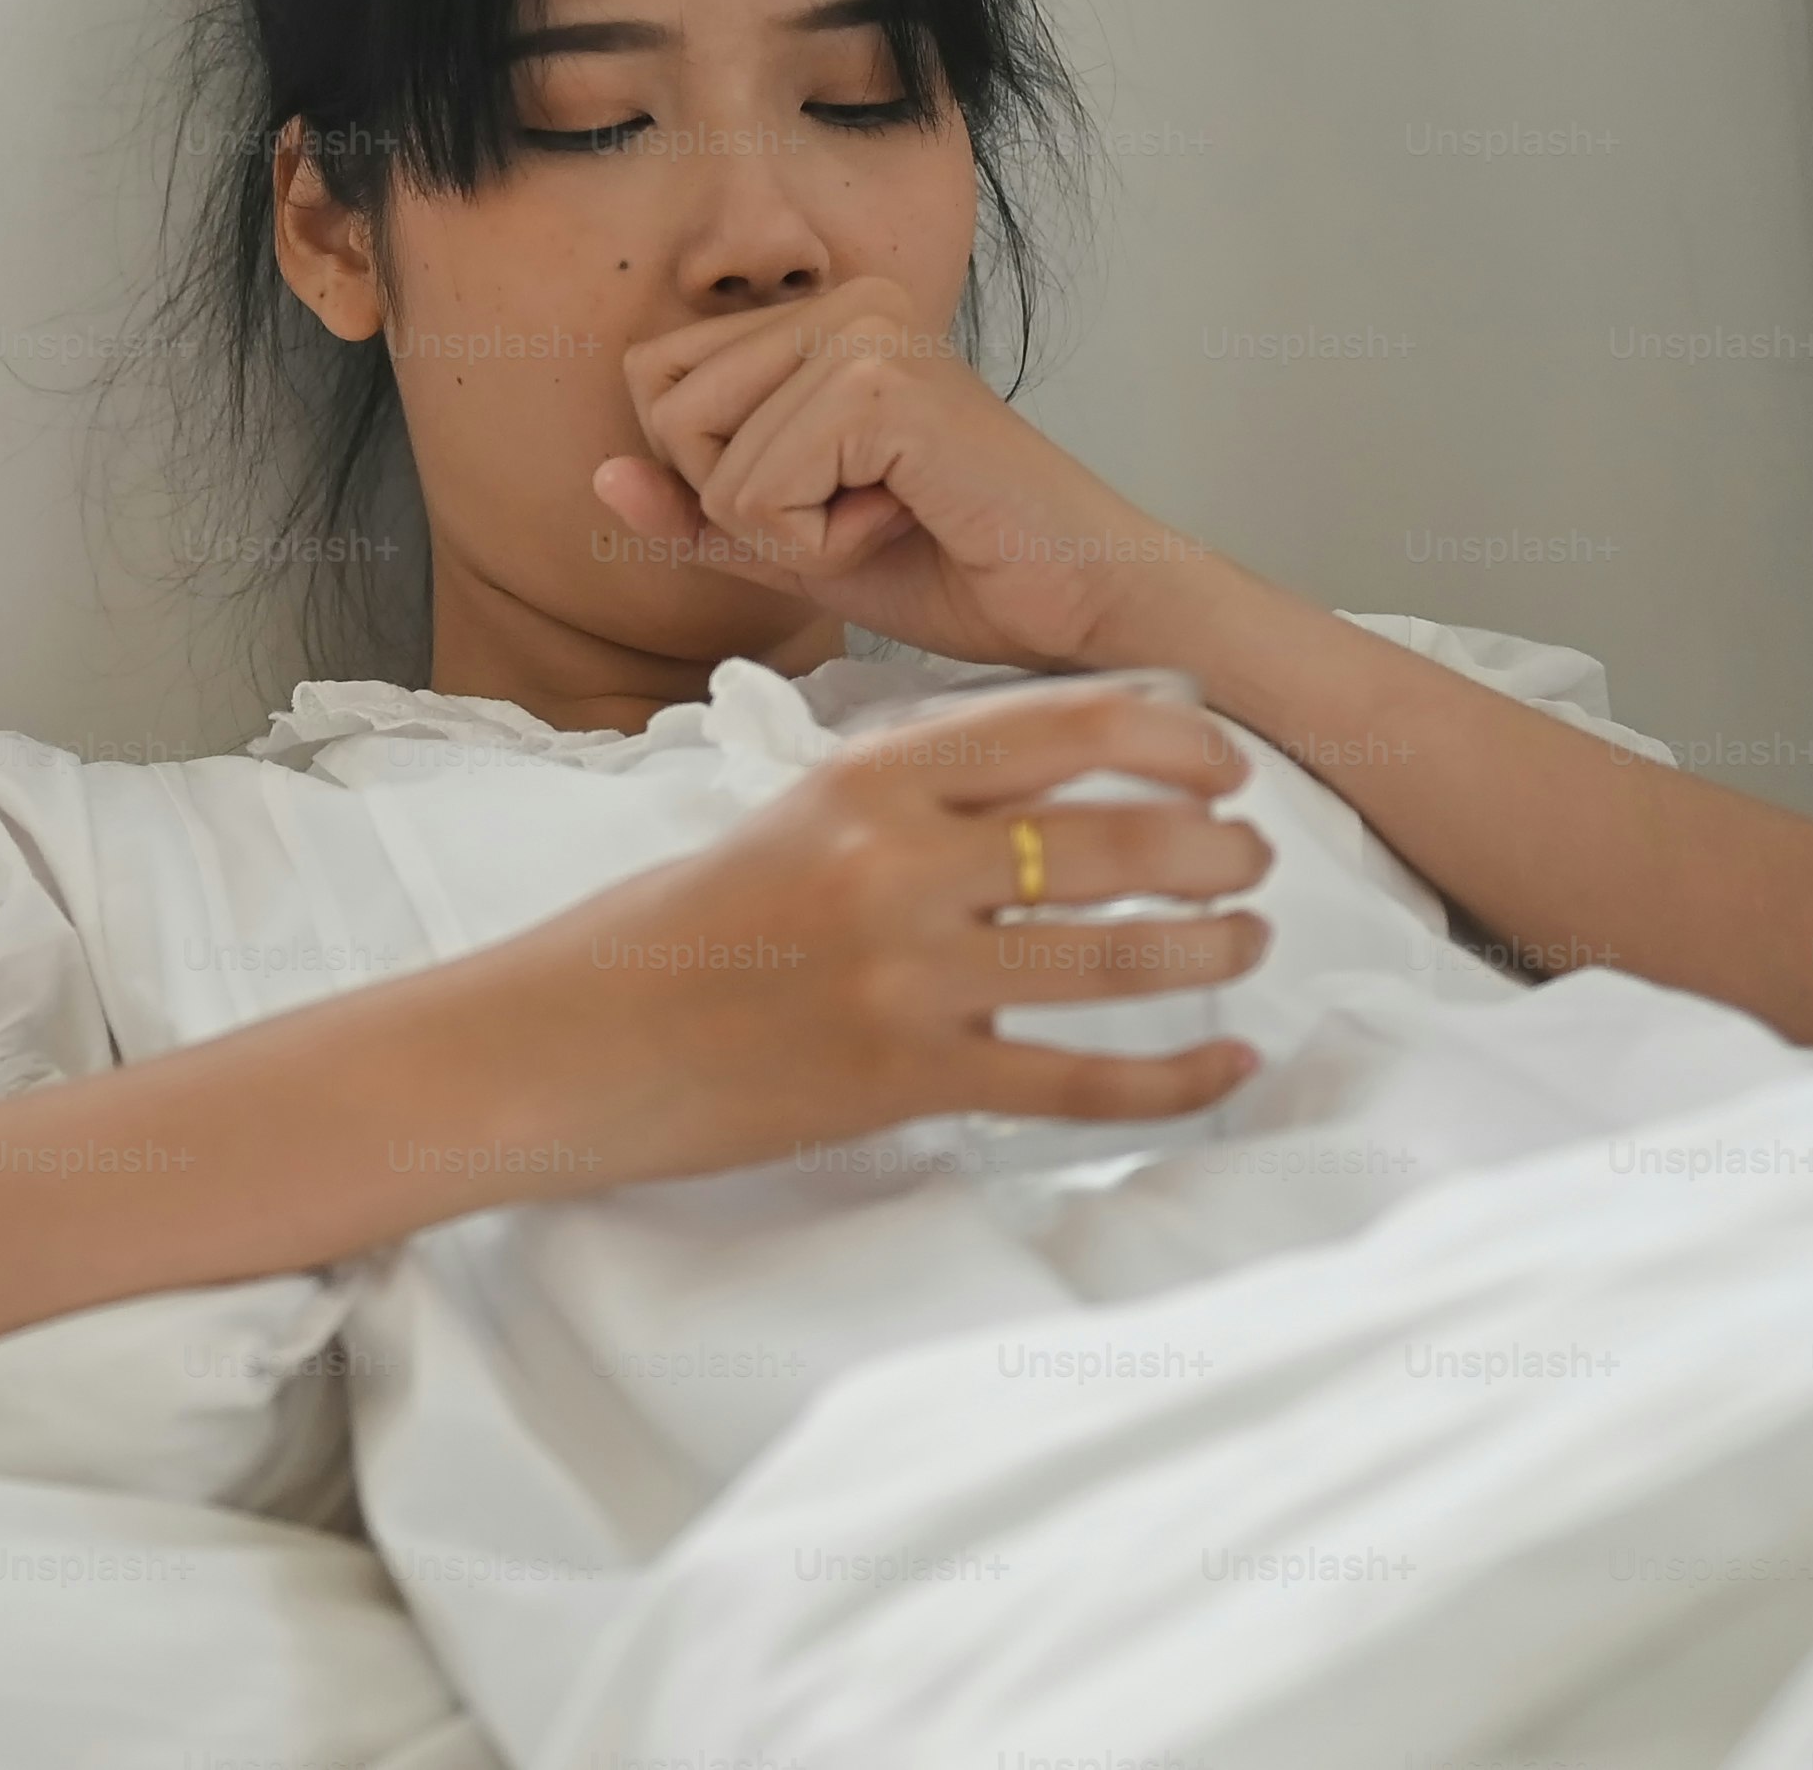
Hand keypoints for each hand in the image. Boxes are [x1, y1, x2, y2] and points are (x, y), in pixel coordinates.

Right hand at [494, 679, 1271, 1184]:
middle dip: (1217, 850)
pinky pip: (1077, 1082)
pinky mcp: (905, 1081)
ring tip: (1249, 943)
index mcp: (864, 783)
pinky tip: (1228, 1068)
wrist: (558, 1043)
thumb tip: (1037, 780)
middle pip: (1115, 841)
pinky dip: (1174, 1078)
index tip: (1225, 760)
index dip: (1174, 738)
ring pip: (1116, 958)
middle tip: (1253, 860)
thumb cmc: (663, 931)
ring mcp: (905, 978)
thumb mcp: (782, 821)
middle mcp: (895, 867)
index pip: (1062, 730)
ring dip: (1212, 951)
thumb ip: (900, 796)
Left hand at [589, 276, 1211, 674]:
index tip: (831, 495)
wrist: (1076, 607)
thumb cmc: (955, 568)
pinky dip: (818, 543)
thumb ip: (696, 511)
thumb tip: (598, 475)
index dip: (716, 476)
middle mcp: (845, 299)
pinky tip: (907, 518)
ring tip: (892, 511)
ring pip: (708, 461)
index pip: (658, 381)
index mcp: (824, 316)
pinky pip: (756, 493)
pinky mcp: (880, 384)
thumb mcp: (791, 544)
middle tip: (864, 508)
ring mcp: (865, 332)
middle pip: (664, 408)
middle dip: (743, 501)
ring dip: (788, 530)